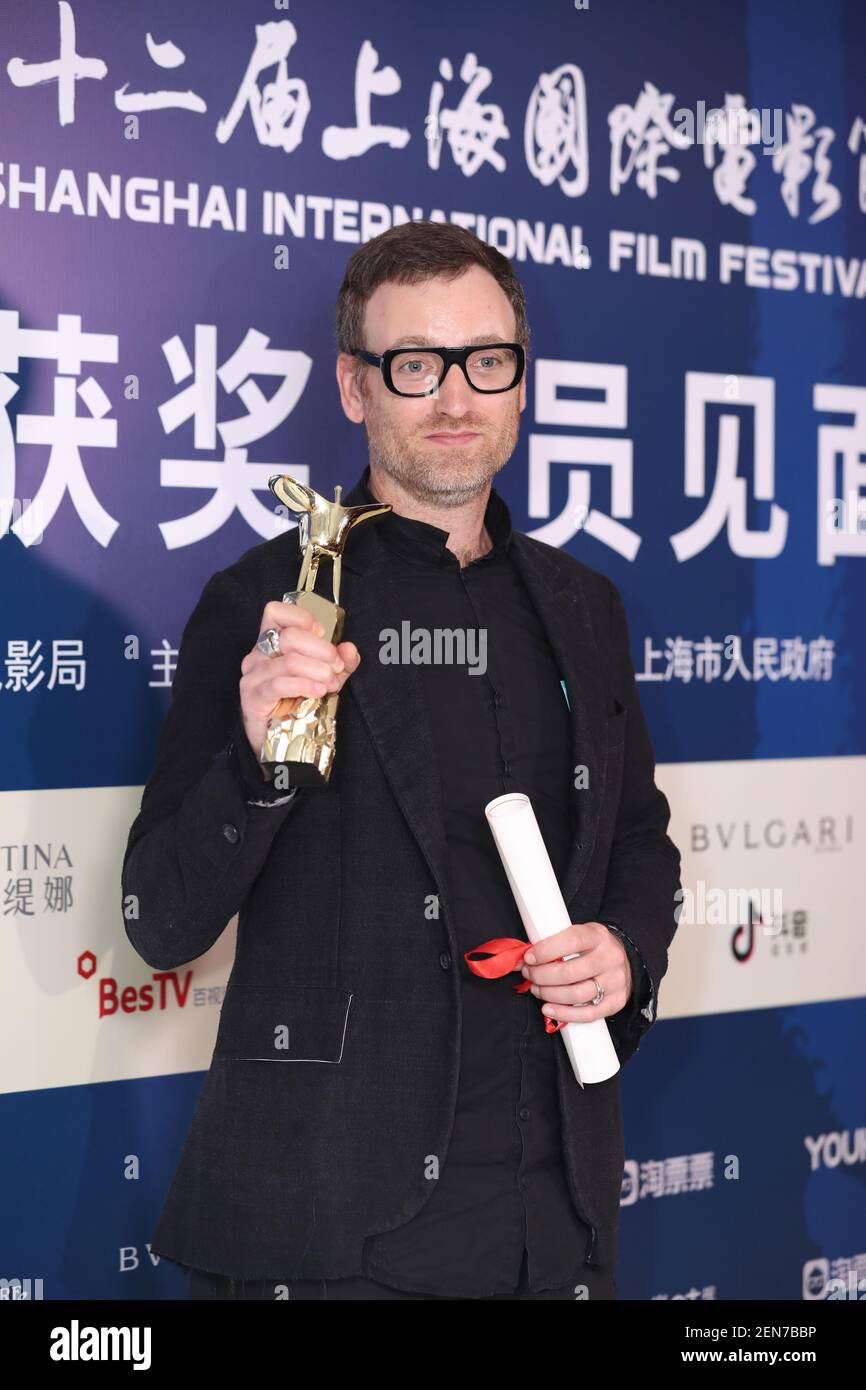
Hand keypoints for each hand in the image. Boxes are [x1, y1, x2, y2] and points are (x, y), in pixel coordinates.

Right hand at [239, 600, 360, 759]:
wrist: (280, 744)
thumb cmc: (298, 705)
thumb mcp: (325, 678)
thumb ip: (340, 662)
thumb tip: (349, 648)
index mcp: (271, 643)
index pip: (276, 612)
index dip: (302, 617)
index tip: (322, 634)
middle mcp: (258, 655)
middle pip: (290, 636)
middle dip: (321, 650)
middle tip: (335, 668)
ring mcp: (253, 676)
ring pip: (289, 661)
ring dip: (317, 671)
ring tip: (330, 684)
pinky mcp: (253, 697)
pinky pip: (279, 684)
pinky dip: (304, 685)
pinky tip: (317, 691)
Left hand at [520, 921, 631, 1025]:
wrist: (622, 961)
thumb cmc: (593, 948)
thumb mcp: (579, 935)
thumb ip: (555, 943)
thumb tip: (524, 958)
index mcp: (598, 936)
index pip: (572, 941)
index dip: (546, 950)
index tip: (529, 957)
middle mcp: (609, 958)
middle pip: (569, 973)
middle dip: (541, 976)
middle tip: (529, 975)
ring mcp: (615, 981)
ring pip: (576, 995)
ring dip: (549, 994)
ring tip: (537, 989)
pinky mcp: (616, 1001)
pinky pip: (588, 1014)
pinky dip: (564, 1014)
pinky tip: (549, 1008)